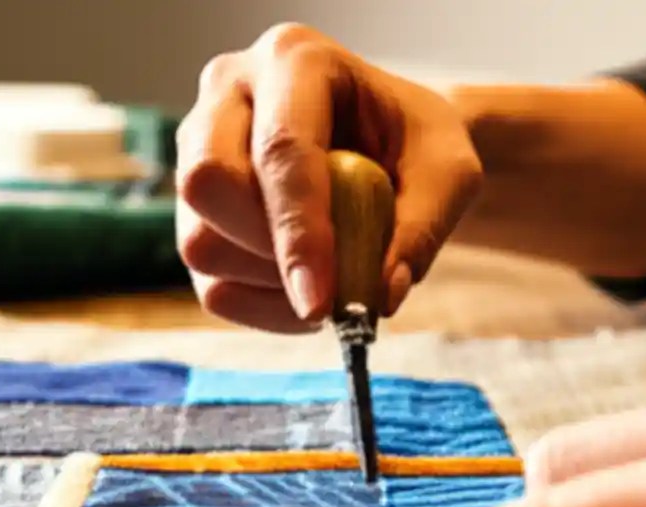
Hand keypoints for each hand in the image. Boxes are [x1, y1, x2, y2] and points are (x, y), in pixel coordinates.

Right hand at [175, 23, 481, 332]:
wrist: (392, 143)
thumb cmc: (418, 144)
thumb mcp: (450, 173)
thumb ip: (423, 228)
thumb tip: (379, 295)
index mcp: (296, 61)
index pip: (281, 150)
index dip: (298, 232)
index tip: (322, 302)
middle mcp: (230, 92)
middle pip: (207, 182)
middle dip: (268, 251)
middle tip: (329, 285)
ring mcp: (199, 148)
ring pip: (199, 240)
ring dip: (268, 284)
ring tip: (330, 281)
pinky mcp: (195, 206)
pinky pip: (209, 282)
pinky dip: (259, 306)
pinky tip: (306, 294)